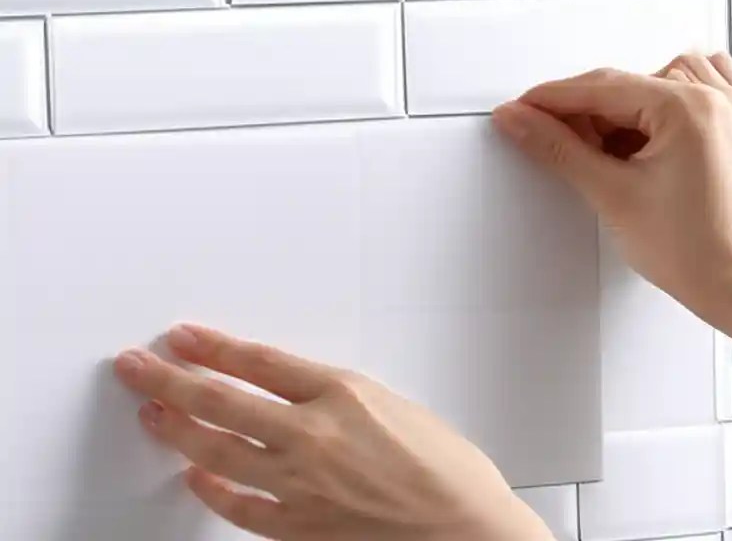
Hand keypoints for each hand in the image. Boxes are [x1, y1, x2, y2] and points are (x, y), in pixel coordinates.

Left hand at [113, 325, 550, 540]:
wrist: (467, 529)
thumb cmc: (449, 471)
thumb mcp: (397, 407)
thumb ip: (341, 399)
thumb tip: (299, 396)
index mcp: (343, 393)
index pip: (257, 361)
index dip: (213, 347)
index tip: (184, 338)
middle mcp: (314, 433)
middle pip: (221, 399)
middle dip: (169, 379)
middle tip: (137, 366)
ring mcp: (301, 483)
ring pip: (216, 450)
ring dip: (176, 429)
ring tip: (152, 414)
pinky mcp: (300, 526)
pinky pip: (238, 506)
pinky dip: (211, 490)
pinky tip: (195, 476)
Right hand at [492, 53, 731, 320]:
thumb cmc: (701, 254)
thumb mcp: (614, 197)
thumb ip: (561, 150)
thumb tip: (523, 121)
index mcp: (686, 106)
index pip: (600, 88)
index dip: (552, 100)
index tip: (522, 109)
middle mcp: (717, 99)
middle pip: (634, 81)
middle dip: (593, 110)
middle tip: (564, 146)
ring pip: (675, 74)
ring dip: (639, 98)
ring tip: (618, 146)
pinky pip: (725, 82)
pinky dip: (696, 89)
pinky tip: (674, 117)